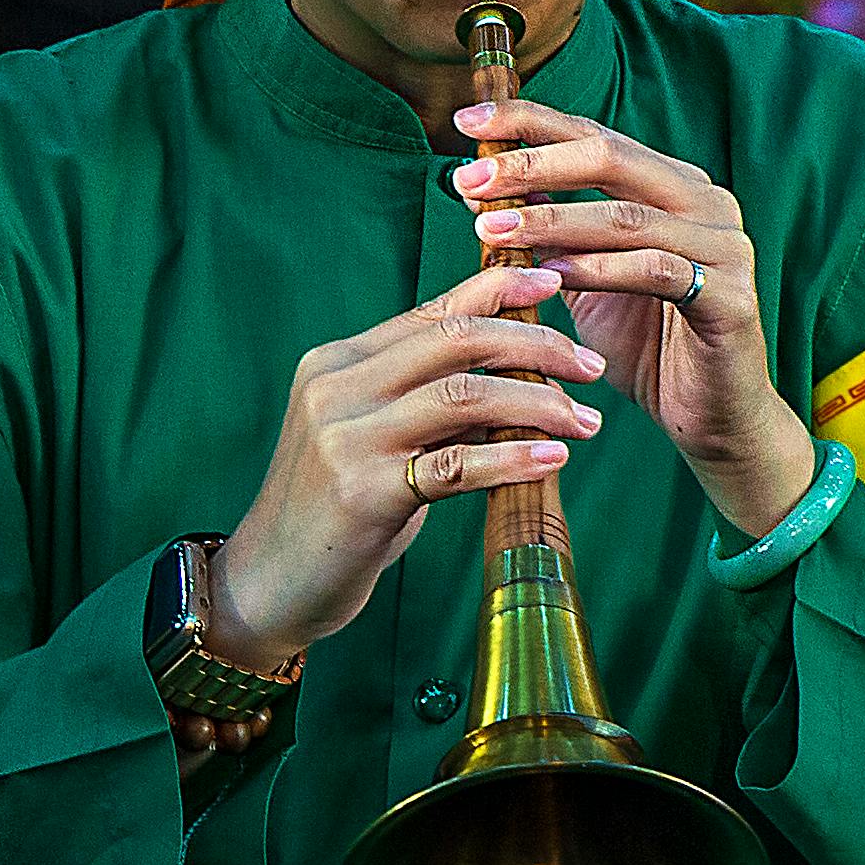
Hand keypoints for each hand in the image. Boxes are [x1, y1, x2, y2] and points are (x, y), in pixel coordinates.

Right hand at [203, 261, 613, 666]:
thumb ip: (434, 395)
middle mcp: (336, 388)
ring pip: (464, 395)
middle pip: (457, 342)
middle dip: (537, 346)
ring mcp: (344, 438)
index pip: (433, 312)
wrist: (272, 580)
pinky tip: (554, 458)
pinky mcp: (361, 492)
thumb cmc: (343, 505)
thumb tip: (527, 365)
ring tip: (587, 422)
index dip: (500, 290)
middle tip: (592, 366)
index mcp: (339, 362)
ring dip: (539, 404)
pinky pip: (456, 465)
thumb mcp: (381, 434)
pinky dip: (513, 458)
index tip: (554, 284)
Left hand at [454, 100, 814, 539]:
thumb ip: (551, 231)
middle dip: (532, 164)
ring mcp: (727, 247)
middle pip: (612, 158)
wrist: (710, 415)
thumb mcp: (586, 277)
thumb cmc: (647, 342)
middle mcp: (707, 202)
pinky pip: (659, 272)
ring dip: (552, 220)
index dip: (530, 122)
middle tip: (469, 178)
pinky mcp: (731, 298)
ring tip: (489, 227)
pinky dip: (600, 270)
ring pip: (628, 217)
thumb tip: (482, 185)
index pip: (596, 135)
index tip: (466, 121)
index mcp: (675, 185)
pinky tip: (551, 275)